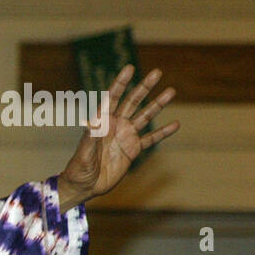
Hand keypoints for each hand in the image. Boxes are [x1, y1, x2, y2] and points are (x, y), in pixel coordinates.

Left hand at [56, 65, 178, 210]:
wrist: (84, 186)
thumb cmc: (78, 169)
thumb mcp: (84, 154)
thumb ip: (90, 138)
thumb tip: (95, 122)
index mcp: (101, 122)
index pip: (112, 98)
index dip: (120, 83)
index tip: (129, 68)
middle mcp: (115, 125)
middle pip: (132, 102)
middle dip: (144, 87)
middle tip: (157, 72)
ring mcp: (125, 136)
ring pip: (144, 116)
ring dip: (157, 104)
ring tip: (171, 91)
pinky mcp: (132, 150)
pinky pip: (150, 139)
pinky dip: (162, 132)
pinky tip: (175, 124)